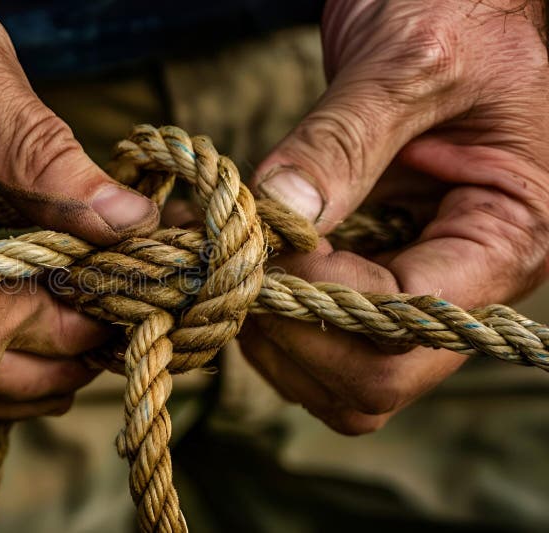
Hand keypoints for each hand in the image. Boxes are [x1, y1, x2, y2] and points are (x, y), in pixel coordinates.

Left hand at [244, 0, 548, 433]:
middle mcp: (462, 282)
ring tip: (230, 262)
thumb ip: (345, 140)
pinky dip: (265, 319)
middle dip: (291, 335)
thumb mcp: (412, 64)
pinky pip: (314, 339)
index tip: (267, 246)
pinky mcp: (367, 274)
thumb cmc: (461, 14)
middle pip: (373, 379)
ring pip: (336, 377)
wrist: (452, 5)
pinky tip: (238, 262)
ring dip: (270, 337)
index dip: (326, 299)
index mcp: (507, 239)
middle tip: (235, 270)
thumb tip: (282, 213)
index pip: (410, 321)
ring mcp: (411, 285)